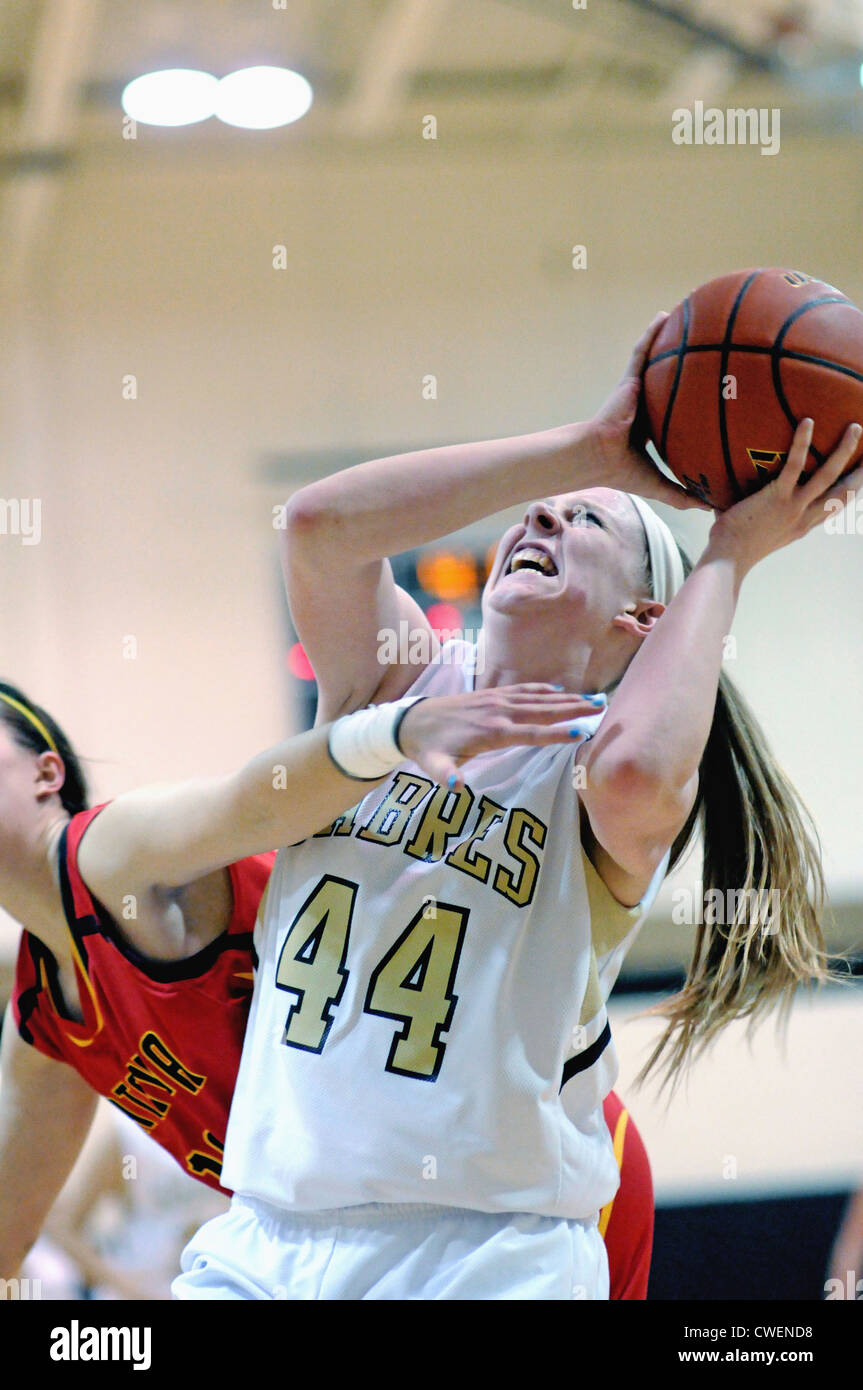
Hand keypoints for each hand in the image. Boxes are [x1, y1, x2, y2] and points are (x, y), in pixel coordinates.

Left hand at [397, 684, 603, 788]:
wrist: (410, 720)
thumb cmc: (427, 747)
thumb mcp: (432, 764)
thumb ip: (445, 776)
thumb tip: (456, 789)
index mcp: (490, 732)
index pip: (529, 733)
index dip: (555, 733)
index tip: (580, 732)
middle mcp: (497, 712)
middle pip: (542, 711)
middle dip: (573, 709)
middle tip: (602, 707)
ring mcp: (496, 700)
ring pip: (537, 698)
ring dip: (566, 698)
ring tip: (593, 698)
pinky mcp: (492, 695)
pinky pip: (523, 691)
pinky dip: (544, 690)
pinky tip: (561, 691)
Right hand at [582, 312, 711, 511]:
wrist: (598, 458)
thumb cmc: (621, 470)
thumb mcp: (658, 482)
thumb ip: (681, 492)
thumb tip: (710, 507)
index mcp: (655, 423)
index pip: (678, 405)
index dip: (695, 395)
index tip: (719, 384)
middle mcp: (648, 401)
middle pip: (673, 374)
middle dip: (690, 357)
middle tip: (715, 340)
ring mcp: (638, 387)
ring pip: (658, 356)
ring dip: (671, 334)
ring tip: (691, 311)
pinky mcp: (629, 378)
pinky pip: (643, 350)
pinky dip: (652, 331)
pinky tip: (665, 314)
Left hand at [706, 417, 862, 574]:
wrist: (727, 559)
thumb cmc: (731, 547)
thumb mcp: (755, 532)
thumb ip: (756, 515)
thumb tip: (731, 497)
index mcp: (801, 527)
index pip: (831, 509)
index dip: (848, 493)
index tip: (858, 481)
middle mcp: (804, 518)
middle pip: (842, 493)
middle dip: (859, 473)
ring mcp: (794, 507)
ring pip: (829, 475)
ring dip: (845, 450)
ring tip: (855, 429)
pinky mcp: (778, 497)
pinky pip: (795, 465)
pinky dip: (802, 442)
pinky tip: (807, 422)